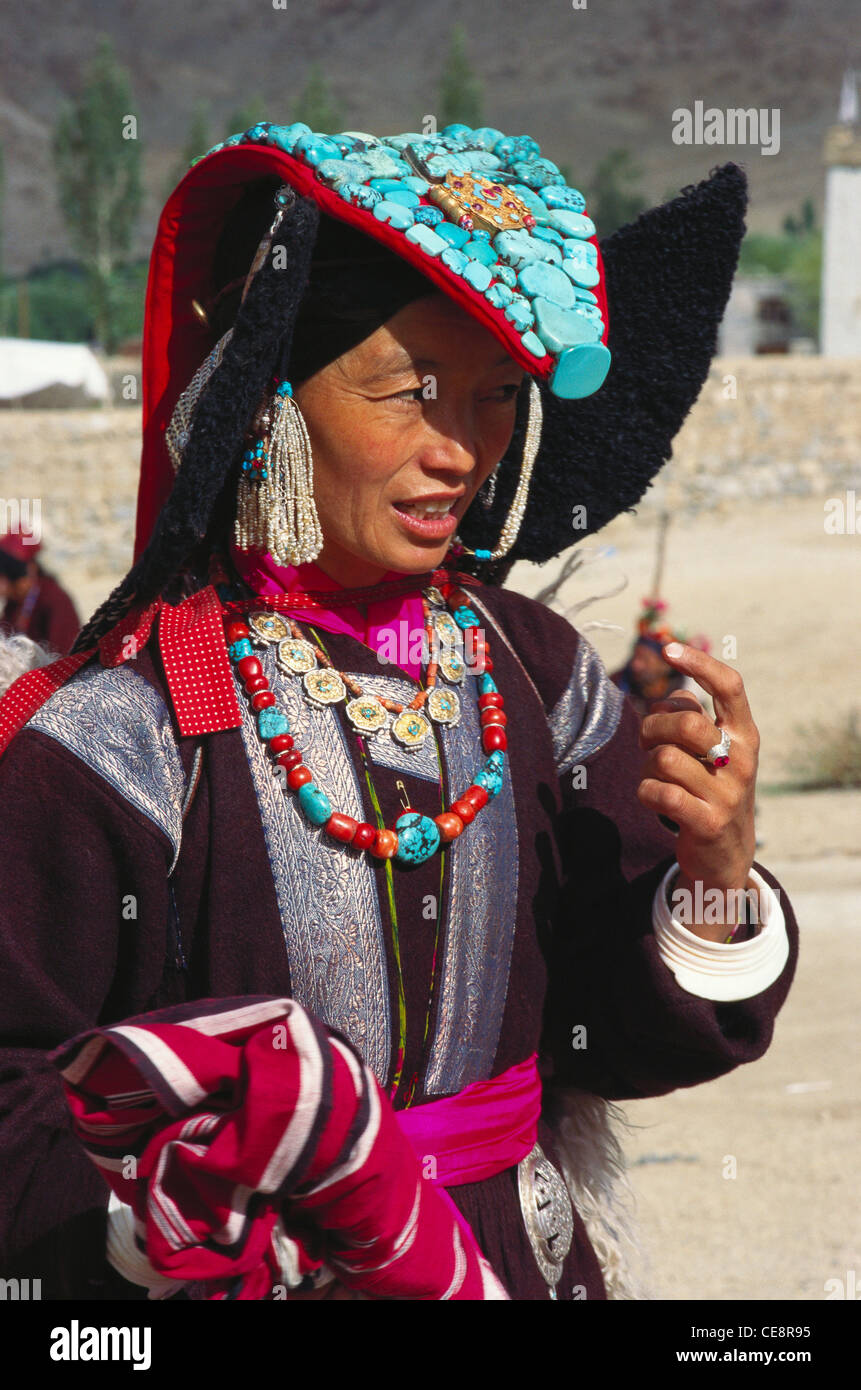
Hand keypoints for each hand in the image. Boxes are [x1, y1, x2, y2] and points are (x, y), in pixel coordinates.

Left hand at [636, 642, 758, 940]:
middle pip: (685, 722)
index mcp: (745, 734)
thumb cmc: (708, 788)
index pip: (730, 686)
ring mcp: (727, 794)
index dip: (699, 664)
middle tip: (647, 741)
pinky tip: (652, 798)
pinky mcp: (707, 822)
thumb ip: (692, 718)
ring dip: (645, 765)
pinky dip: (644, 792)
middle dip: (653, 727)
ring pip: (664, 758)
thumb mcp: (712, 751)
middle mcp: (741, 760)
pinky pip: (658, 792)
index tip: (668, 649)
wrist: (726, 856)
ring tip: (654, 776)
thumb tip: (669, 696)